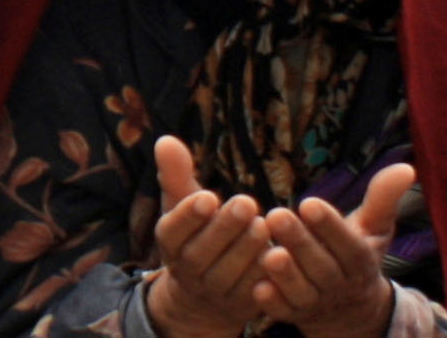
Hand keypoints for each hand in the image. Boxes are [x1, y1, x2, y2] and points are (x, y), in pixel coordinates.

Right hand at [145, 138, 270, 337]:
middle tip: (247, 202)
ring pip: (231, 274)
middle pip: (203, 253)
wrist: (204, 293)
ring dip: (248, 249)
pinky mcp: (242, 307)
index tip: (209, 196)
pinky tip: (281, 252)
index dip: (189, 216)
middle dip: (225, 227)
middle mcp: (187, 272)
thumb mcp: (183, 203)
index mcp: (170, 243)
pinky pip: (255, 291)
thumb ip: (176, 173)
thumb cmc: (197, 233)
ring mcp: (215, 293)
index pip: (172, 232)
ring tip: (265, 224)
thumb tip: (165, 139)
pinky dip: (267, 273)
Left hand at [254, 165, 416, 337]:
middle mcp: (339, 285)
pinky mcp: (293, 315)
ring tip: (268, 252)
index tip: (309, 202)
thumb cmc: (357, 258)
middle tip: (277, 215)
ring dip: (285, 275)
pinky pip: (283, 313)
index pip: (348, 245)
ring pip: (301, 292)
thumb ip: (382, 200)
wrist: (352, 314)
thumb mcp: (374, 230)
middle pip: (321, 267)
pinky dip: (272, 303)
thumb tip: (406, 168)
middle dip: (300, 242)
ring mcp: (316, 303)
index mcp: (360, 261)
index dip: (330, 226)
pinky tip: (257, 287)